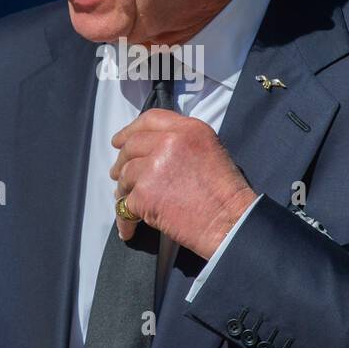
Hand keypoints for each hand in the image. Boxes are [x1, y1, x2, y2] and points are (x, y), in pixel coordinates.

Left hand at [110, 109, 257, 258]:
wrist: (230, 222)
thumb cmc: (226, 194)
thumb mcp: (210, 151)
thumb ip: (181, 142)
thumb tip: (152, 149)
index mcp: (188, 129)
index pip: (150, 119)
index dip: (130, 130)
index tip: (119, 141)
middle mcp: (169, 142)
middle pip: (131, 146)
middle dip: (122, 161)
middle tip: (117, 174)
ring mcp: (154, 167)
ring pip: (125, 174)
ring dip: (124, 189)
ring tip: (128, 200)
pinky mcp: (144, 193)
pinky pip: (124, 205)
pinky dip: (125, 219)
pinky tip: (129, 228)